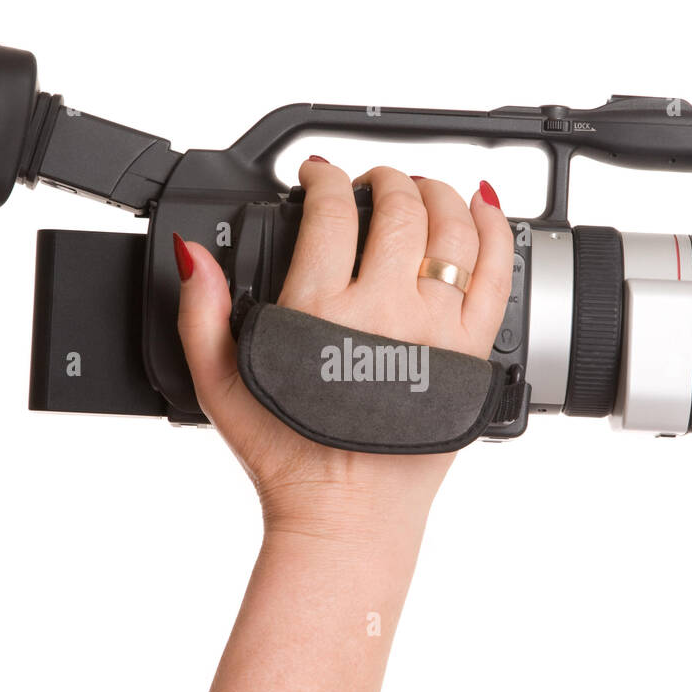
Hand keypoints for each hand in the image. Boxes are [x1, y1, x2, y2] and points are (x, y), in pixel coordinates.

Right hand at [174, 160, 510, 539]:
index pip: (331, 213)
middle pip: (400, 209)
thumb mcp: (219, 385)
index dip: (323, 178)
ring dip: (437, 193)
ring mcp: (435, 331)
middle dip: (384, 178)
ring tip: (421, 189)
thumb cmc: (290, 458)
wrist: (347, 515)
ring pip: (453, 231)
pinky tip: (484, 208)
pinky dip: (496, 231)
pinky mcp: (472, 353)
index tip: (318, 176)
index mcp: (320, 311)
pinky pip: (498, 275)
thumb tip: (194, 254)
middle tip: (372, 182)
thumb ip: (200, 314)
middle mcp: (383, 314)